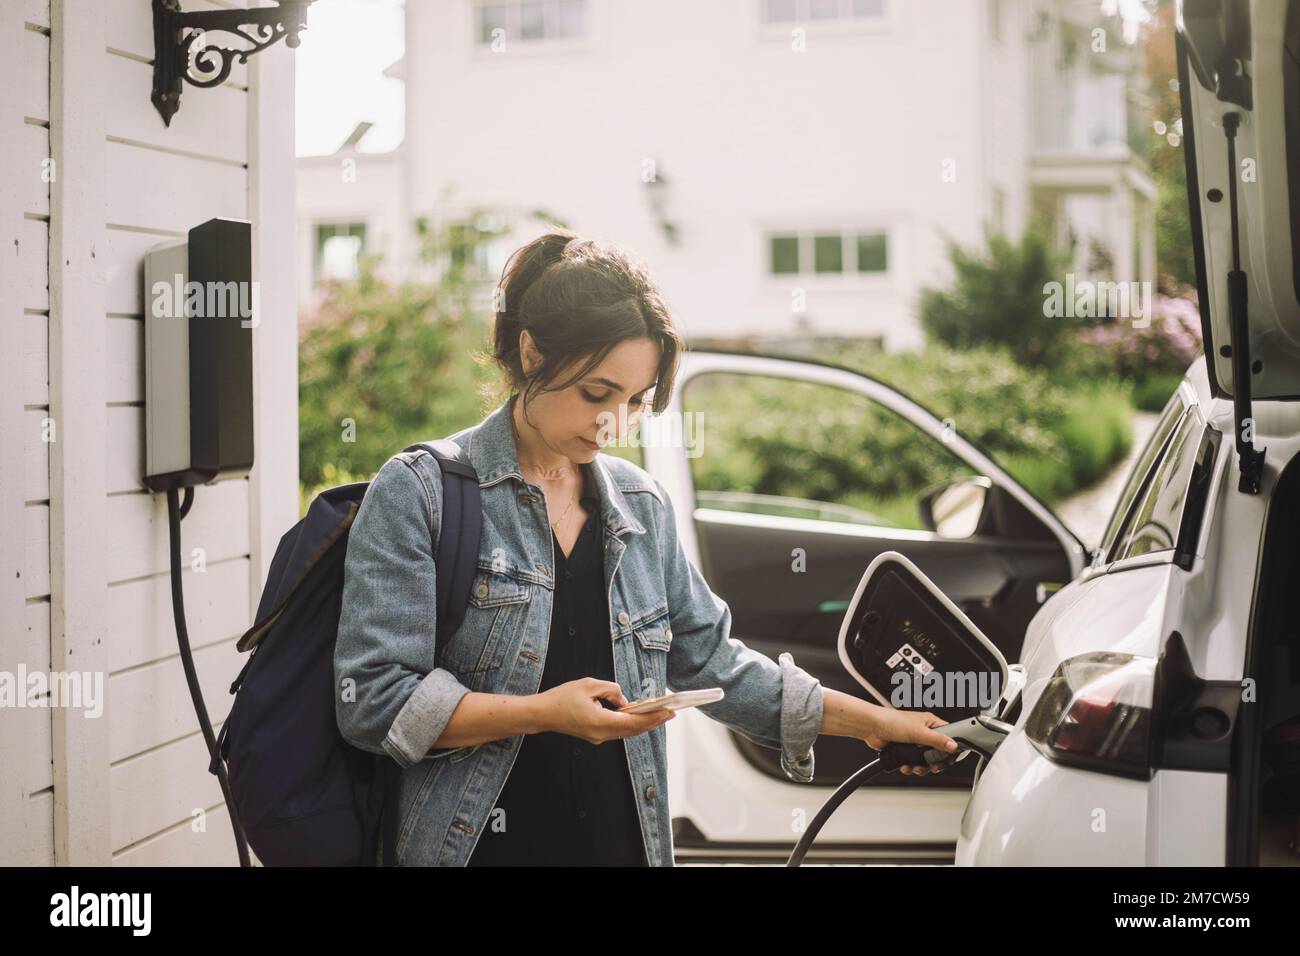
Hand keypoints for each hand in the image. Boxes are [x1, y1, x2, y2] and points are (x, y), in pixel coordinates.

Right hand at [540, 678, 675, 743]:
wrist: (542, 714)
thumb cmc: (563, 697)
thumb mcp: (589, 685)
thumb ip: (611, 690)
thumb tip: (624, 699)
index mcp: (601, 722)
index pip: (634, 721)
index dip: (653, 717)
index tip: (668, 711)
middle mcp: (602, 734)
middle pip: (634, 730)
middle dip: (654, 721)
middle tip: (671, 713)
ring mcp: (598, 737)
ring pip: (627, 732)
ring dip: (643, 723)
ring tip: (660, 714)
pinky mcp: (595, 736)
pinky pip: (618, 731)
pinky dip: (631, 724)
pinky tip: (639, 716)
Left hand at [862, 708, 958, 774]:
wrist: (872, 728)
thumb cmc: (892, 721)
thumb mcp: (918, 732)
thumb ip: (937, 740)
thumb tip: (953, 745)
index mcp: (930, 723)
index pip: (948, 738)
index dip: (949, 750)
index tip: (947, 759)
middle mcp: (924, 733)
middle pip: (937, 753)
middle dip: (933, 763)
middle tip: (932, 767)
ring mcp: (914, 743)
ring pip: (925, 761)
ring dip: (921, 767)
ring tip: (915, 768)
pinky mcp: (905, 751)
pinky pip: (913, 763)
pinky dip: (910, 767)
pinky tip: (905, 766)